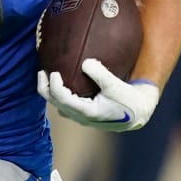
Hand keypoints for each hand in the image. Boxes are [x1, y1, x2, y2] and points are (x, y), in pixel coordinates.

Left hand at [37, 59, 159, 131]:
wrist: (138, 113)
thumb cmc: (128, 99)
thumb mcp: (116, 85)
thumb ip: (100, 74)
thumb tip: (85, 62)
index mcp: (87, 112)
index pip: (62, 100)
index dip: (54, 86)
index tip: (53, 72)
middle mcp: (81, 117)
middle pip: (55, 104)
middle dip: (45, 88)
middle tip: (41, 71)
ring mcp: (81, 117)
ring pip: (59, 106)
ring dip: (51, 92)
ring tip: (48, 76)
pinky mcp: (84, 114)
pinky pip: (66, 104)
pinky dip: (60, 93)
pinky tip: (62, 80)